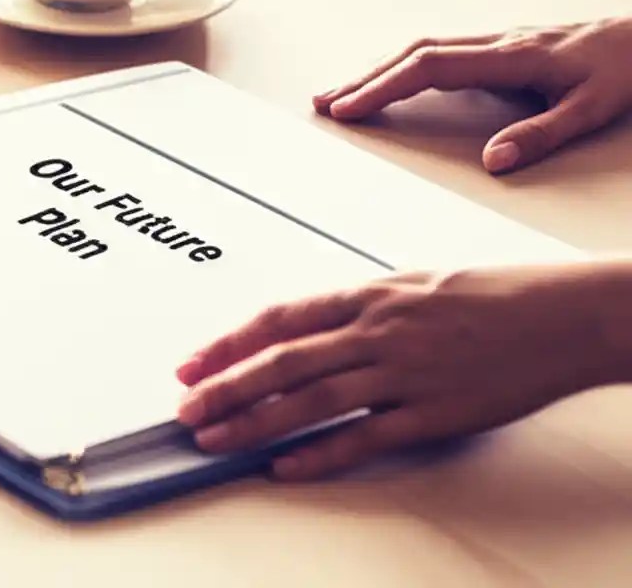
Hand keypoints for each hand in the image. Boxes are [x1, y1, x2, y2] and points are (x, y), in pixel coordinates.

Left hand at [175, 263, 631, 480]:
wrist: (564, 314)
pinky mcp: (432, 413)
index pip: (279, 320)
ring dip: (256, 423)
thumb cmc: (493, 295)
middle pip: (283, 362)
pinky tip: (285, 466)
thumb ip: (359, 306)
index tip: (190, 364)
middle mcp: (377, 331)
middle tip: (185, 410)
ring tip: (216, 440)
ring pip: (312, 401)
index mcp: (369, 295)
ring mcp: (404, 373)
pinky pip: (364, 438)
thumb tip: (310, 324)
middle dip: (225, 387)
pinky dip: (320, 454)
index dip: (227, 344)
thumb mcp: (415, 284)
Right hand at [313, 17, 631, 174]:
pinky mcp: (498, 48)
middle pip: (413, 55)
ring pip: (421, 50)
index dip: (382, 88)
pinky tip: (389, 82)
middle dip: (363, 80)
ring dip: (377, 72)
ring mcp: (494, 43)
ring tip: (340, 96)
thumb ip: (541, 134)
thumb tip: (493, 162)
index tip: (346, 110)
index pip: (428, 68)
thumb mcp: (593, 110)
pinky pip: (436, 53)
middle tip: (321, 104)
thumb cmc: (623, 72)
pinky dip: (401, 68)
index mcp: (509, 58)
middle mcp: (494, 45)